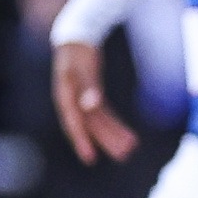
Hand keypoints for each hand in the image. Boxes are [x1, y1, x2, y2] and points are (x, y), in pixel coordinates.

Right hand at [51, 41, 136, 164]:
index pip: (74, 123)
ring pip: (99, 122)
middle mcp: (73, 102)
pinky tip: (127, 134)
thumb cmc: (76, 52)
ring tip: (131, 148)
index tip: (90, 158)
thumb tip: (90, 106)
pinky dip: (115, 124)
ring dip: (114, 135)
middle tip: (123, 156)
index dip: (82, 140)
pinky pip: (104, 114)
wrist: (76, 38)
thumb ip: (86, 87)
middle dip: (106, 141)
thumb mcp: (80, 69)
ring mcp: (82, 100)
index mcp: (66, 97)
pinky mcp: (92, 95)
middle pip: (90, 126)